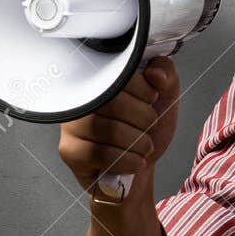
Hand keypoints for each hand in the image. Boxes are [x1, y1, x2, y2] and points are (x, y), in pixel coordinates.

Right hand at [57, 58, 180, 197]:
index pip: (118, 74)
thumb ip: (165, 72)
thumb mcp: (165, 94)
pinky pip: (97, 154)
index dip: (144, 90)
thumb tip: (154, 73)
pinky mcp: (69, 150)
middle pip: (111, 102)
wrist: (142, 163)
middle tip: (150, 127)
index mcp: (101, 77)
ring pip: (106, 129)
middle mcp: (80, 97)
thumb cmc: (147, 127)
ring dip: (137, 142)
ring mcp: (71, 124)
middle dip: (143, 118)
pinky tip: (135, 161)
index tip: (152, 100)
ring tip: (145, 146)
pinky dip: (126, 160)